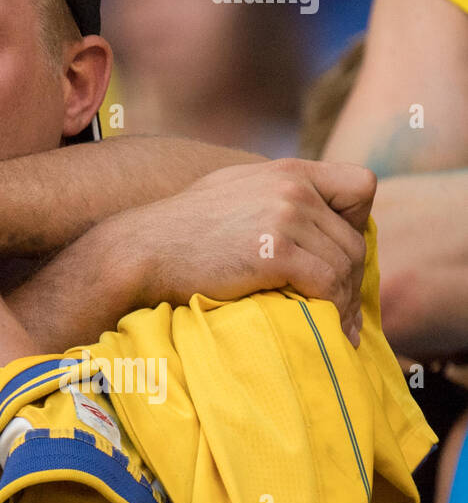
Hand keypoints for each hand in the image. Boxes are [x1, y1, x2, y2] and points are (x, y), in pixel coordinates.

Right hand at [124, 158, 375, 344]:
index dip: (357, 221)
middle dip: (350, 279)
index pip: (360, 185)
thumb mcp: (233, 192)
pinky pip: (327, 286)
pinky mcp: (276, 252)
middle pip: (354, 239)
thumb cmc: (181, 230)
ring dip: (344, 302)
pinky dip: (333, 313)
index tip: (335, 252)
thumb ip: (273, 195)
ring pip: (345, 266)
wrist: (142, 249)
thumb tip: (307, 216)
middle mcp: (291, 187)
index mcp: (285, 171)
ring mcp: (284, 216)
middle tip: (341, 310)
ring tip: (338, 328)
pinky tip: (327, 330)